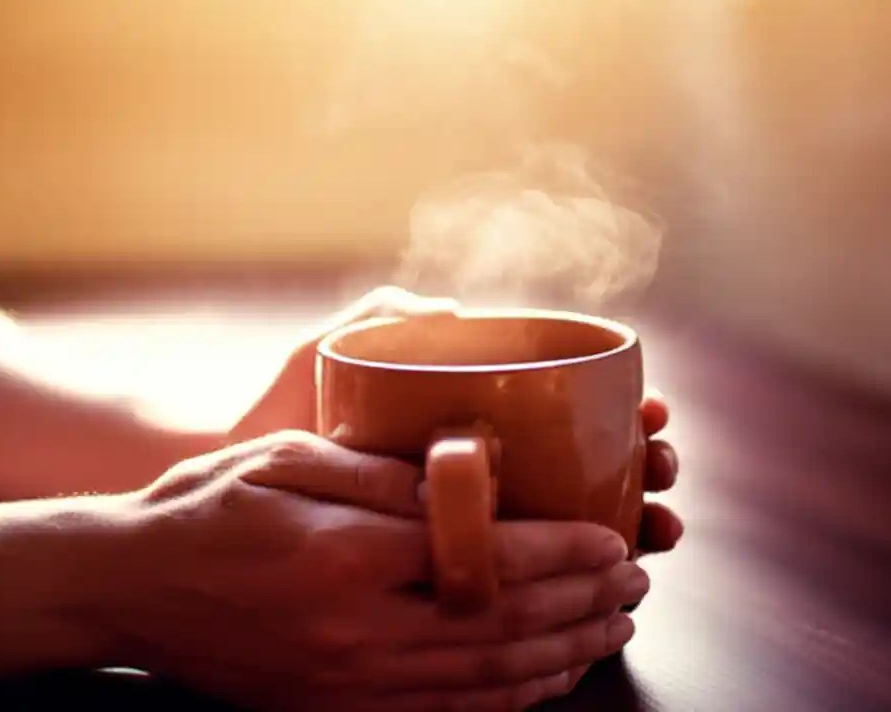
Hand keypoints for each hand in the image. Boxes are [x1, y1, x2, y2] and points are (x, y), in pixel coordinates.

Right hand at [96, 431, 649, 710]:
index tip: (609, 539)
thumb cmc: (205, 507)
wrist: (129, 588)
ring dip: (560, 655)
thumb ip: (381, 472)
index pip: (483, 558)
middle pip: (499, 626)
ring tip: (612, 630)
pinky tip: (543, 682)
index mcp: (347, 556)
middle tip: (634, 580)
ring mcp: (347, 683)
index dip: (560, 551)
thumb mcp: (287, 458)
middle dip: (581, 604)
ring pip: (482, 680)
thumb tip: (466, 478)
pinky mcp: (335, 709)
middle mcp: (356, 631)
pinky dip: (505, 701)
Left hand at [232, 286, 684, 555]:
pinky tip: (599, 585)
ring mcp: (471, 518)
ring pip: (573, 525)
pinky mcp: (450, 566)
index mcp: (470, 413)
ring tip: (655, 529)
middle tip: (665, 470)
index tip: (652, 415)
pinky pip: (524, 577)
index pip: (569, 411)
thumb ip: (384, 318)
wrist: (225, 485)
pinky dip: (571, 581)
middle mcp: (483, 465)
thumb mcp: (326, 355)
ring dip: (630, 524)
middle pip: (589, 468)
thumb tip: (452, 305)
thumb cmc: (278, 416)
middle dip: (644, 469)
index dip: (623, 414)